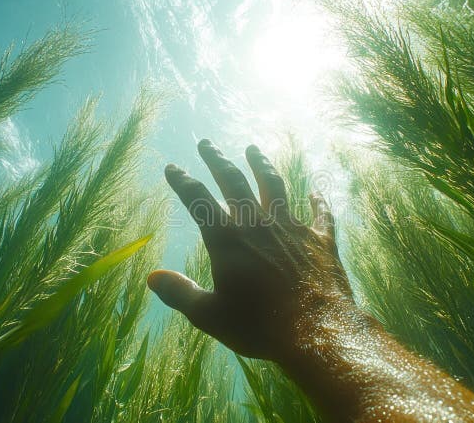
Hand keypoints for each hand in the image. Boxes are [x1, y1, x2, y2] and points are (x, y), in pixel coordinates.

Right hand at [148, 139, 352, 360]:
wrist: (315, 331)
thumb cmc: (258, 325)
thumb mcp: (209, 316)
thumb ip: (180, 293)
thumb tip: (152, 277)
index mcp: (227, 240)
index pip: (198, 200)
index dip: (183, 182)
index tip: (173, 168)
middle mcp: (258, 224)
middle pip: (235, 182)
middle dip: (218, 161)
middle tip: (207, 143)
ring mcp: (292, 228)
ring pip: (275, 186)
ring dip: (262, 165)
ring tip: (253, 149)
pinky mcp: (320, 239)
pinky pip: (320, 213)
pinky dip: (317, 201)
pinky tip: (316, 192)